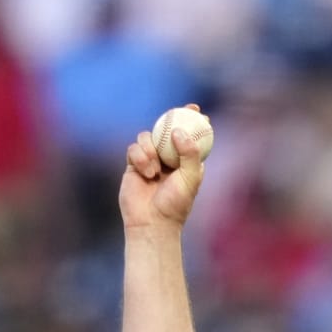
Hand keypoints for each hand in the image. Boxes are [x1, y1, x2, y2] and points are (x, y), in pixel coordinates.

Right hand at [119, 104, 206, 230]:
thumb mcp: (190, 179)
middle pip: (167, 130)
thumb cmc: (175, 204)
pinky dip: (140, 157)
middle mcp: (169, 158)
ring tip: (155, 170)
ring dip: (150, 149)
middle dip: (171, 118)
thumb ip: (189, 154)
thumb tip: (178, 131)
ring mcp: (150, 160)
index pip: (191, 137)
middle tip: (176, 111)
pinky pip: (134, 148)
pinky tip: (146, 173)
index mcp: (187, 162)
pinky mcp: (133, 164)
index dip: (194, 122)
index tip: (197, 111)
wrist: (151, 221)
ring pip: (147, 137)